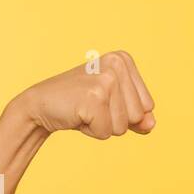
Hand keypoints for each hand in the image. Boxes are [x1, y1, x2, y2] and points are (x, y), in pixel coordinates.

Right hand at [13, 50, 155, 138]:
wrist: (41, 105)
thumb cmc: (80, 104)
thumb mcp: (113, 107)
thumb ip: (138, 116)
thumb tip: (151, 124)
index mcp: (124, 60)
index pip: (148, 105)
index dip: (125, 113)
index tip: (102, 100)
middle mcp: (116, 64)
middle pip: (137, 116)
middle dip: (115, 121)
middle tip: (92, 106)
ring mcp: (105, 80)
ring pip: (123, 126)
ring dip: (103, 126)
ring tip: (85, 110)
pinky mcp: (93, 98)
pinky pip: (106, 132)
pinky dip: (92, 131)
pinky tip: (78, 115)